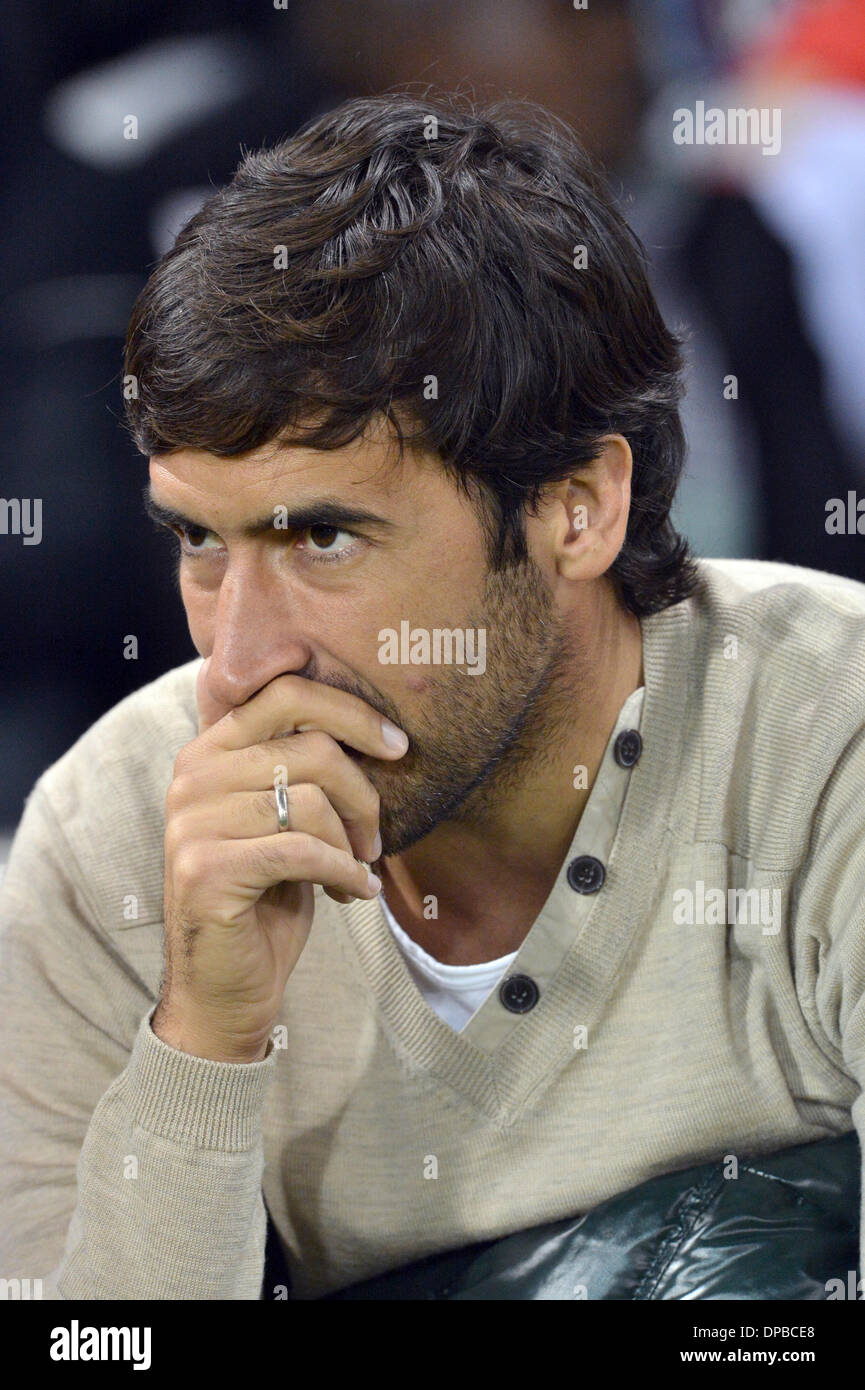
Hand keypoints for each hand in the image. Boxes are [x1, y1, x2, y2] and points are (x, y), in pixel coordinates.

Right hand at [153, 663, 407, 1060]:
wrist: (225, 988)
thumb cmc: (267, 898)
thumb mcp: (284, 820)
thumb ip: (304, 767)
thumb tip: (379, 730)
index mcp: (209, 749)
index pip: (285, 692)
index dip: (350, 712)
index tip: (396, 746)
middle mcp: (192, 774)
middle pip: (311, 747)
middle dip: (363, 794)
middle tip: (376, 838)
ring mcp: (192, 821)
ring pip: (311, 801)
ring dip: (351, 843)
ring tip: (356, 871)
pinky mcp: (205, 869)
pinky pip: (303, 852)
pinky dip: (344, 874)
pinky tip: (355, 894)